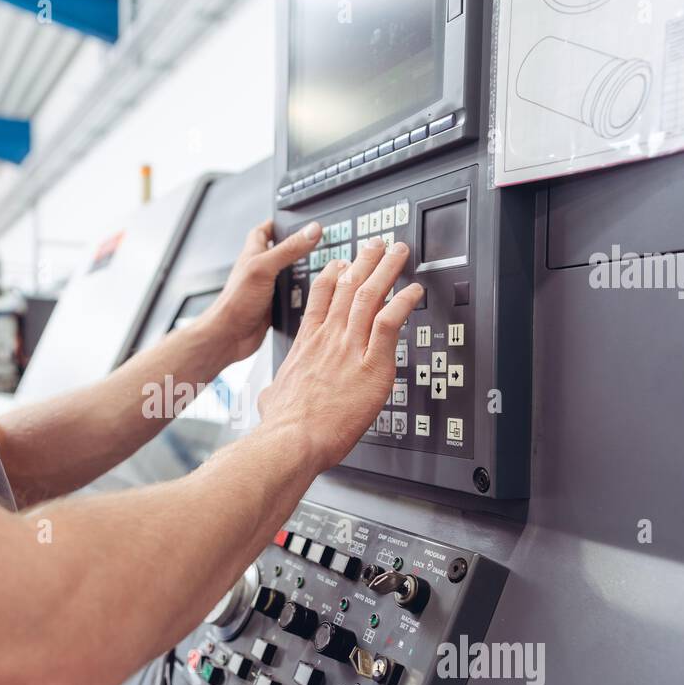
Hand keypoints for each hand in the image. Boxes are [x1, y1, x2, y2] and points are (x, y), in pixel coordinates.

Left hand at [197, 219, 322, 362]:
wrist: (229, 336)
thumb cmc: (236, 302)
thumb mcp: (264, 268)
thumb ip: (289, 249)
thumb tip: (312, 230)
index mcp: (254, 253)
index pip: (265, 230)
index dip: (278, 223)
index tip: (296, 219)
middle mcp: (260, 269)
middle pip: (282, 252)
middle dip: (299, 248)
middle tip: (318, 243)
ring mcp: (267, 288)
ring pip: (290, 275)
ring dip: (304, 273)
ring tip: (323, 268)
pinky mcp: (273, 307)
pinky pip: (292, 297)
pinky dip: (303, 296)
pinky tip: (315, 295)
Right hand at [256, 237, 422, 471]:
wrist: (291, 439)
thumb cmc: (282, 425)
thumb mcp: (270, 400)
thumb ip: (274, 392)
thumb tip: (269, 399)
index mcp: (306, 344)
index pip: (320, 297)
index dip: (333, 275)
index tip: (342, 261)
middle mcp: (328, 338)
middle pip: (348, 286)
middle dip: (364, 261)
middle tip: (376, 245)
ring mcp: (349, 348)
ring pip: (370, 295)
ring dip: (387, 270)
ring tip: (398, 252)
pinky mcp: (372, 364)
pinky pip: (391, 323)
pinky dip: (404, 303)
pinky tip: (414, 292)